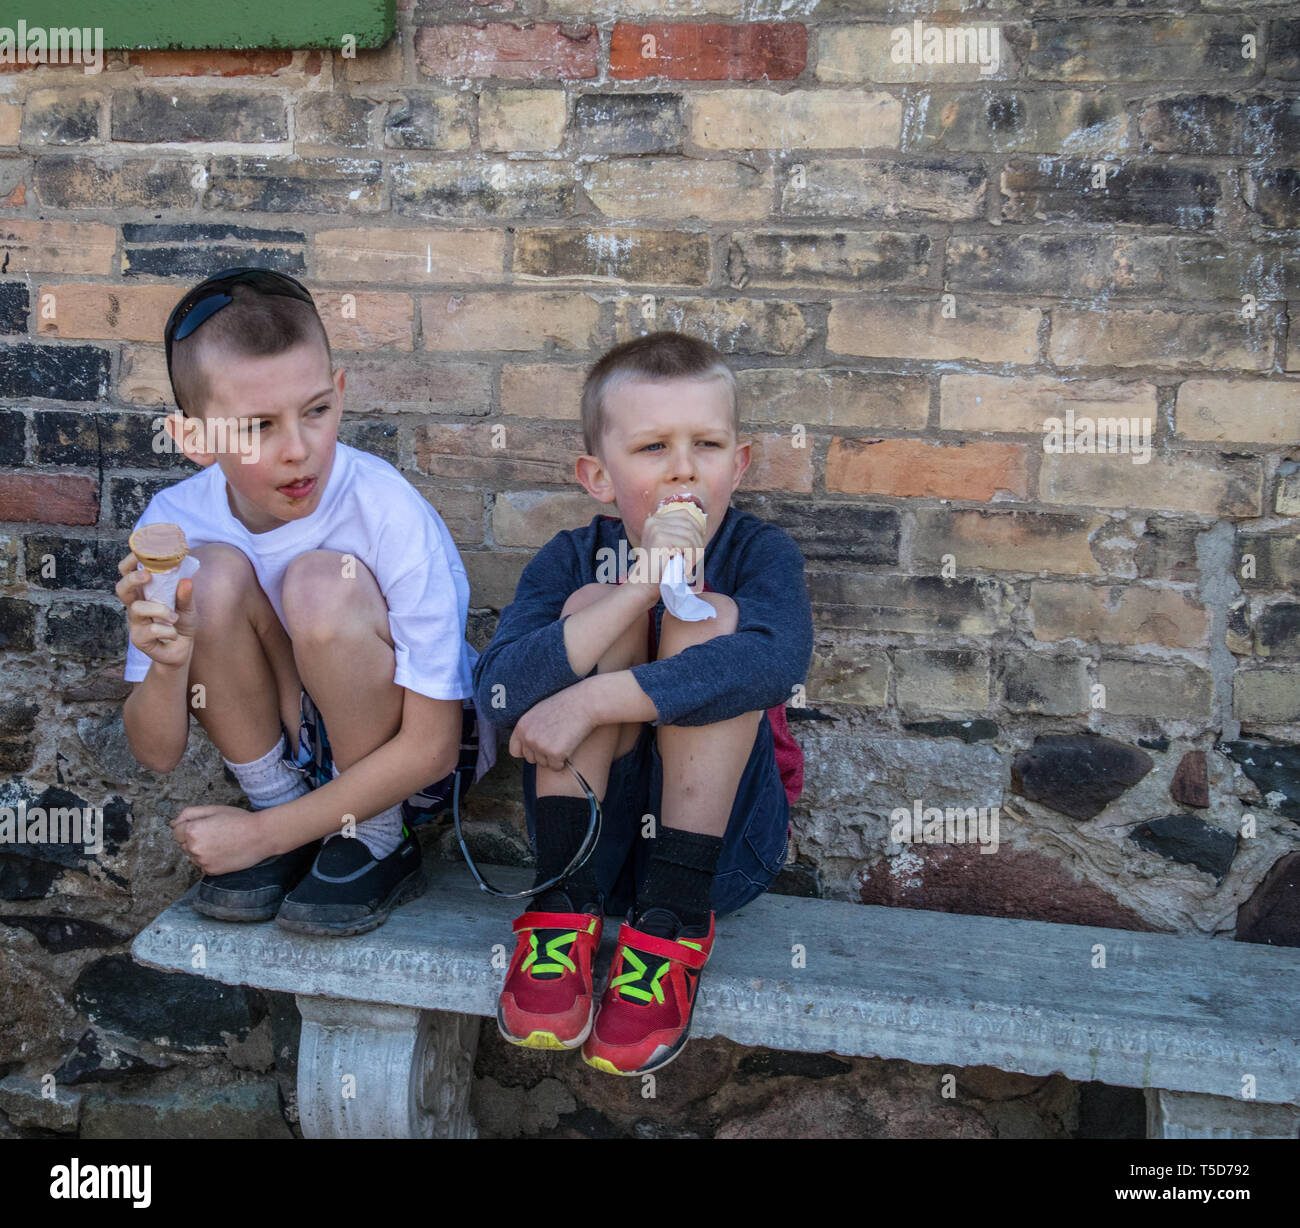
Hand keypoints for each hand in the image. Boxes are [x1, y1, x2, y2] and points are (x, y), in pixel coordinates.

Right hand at [116, 552, 195, 669]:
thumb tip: (186, 580)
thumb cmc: (182, 623)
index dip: (129, 562)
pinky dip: (168, 631)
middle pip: (121, 588)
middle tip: (148, 576)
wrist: (182, 650)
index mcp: (145, 593)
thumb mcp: (189, 607)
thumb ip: (186, 595)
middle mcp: (136, 605)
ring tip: (174, 617)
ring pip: (137, 609)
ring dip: (160, 610)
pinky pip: (151, 630)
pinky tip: (174, 634)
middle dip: (132, 579)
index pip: (128, 573)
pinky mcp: (139, 639)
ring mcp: (135, 623)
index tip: (139, 553)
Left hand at [170, 804, 270, 875]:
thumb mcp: (214, 809)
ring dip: (200, 850)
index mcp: (192, 830)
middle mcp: (194, 848)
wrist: (260, 836)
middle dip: (193, 838)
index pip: (176, 831)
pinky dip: (209, 859)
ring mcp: (202, 861)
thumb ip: (189, 814)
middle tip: (215, 832)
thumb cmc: (239, 820)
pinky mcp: (210, 871)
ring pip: (192, 856)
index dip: (189, 826)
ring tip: (220, 842)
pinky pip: (202, 865)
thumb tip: (173, 823)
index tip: (203, 825)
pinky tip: (223, 851)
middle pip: (183, 844)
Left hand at [509, 684, 596, 772]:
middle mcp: (527, 737)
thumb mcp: (540, 711)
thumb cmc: (566, 705)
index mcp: (521, 726)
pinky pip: (556, 767)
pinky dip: (564, 761)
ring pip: (544, 764)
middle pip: (531, 759)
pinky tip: (570, 746)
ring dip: (554, 758)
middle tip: (557, 740)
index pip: (514, 751)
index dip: (527, 751)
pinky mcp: (554, 753)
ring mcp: (540, 746)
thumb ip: (530, 727)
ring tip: (564, 740)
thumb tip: (526, 742)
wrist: (585, 703)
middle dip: (543, 755)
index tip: (538, 748)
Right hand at [638, 505, 705, 582]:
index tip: (700, 543)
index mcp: (655, 520)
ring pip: (689, 534)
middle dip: (698, 541)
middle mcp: (654, 521)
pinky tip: (687, 567)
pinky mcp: (660, 539)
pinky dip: (691, 557)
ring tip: (692, 564)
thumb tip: (702, 527)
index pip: (684, 514)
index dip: (697, 527)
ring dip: (696, 551)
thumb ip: (680, 533)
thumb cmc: (660, 567)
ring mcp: (656, 529)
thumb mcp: (670, 545)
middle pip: (688, 524)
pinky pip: (686, 544)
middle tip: (698, 557)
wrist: (645, 584)